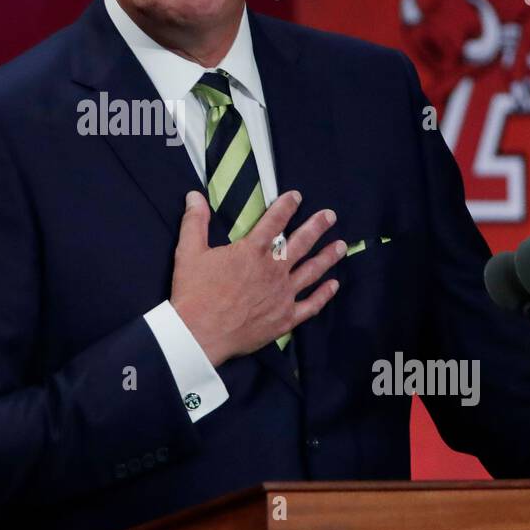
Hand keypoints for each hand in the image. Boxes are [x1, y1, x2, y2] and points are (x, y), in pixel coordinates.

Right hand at [169, 189, 348, 366]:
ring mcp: (282, 295)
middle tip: (330, 215)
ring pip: (312, 271)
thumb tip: (193, 196)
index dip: (286, 206)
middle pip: (301, 243)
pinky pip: (311, 305)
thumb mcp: (188, 251)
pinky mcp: (285, 318)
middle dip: (317, 226)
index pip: (274, 222)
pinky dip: (324, 295)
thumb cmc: (194, 293)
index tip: (297, 196)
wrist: (199, 333)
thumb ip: (195, 221)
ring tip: (340, 246)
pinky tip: (333, 285)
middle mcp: (273, 270)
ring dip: (327, 257)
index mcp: (252, 251)